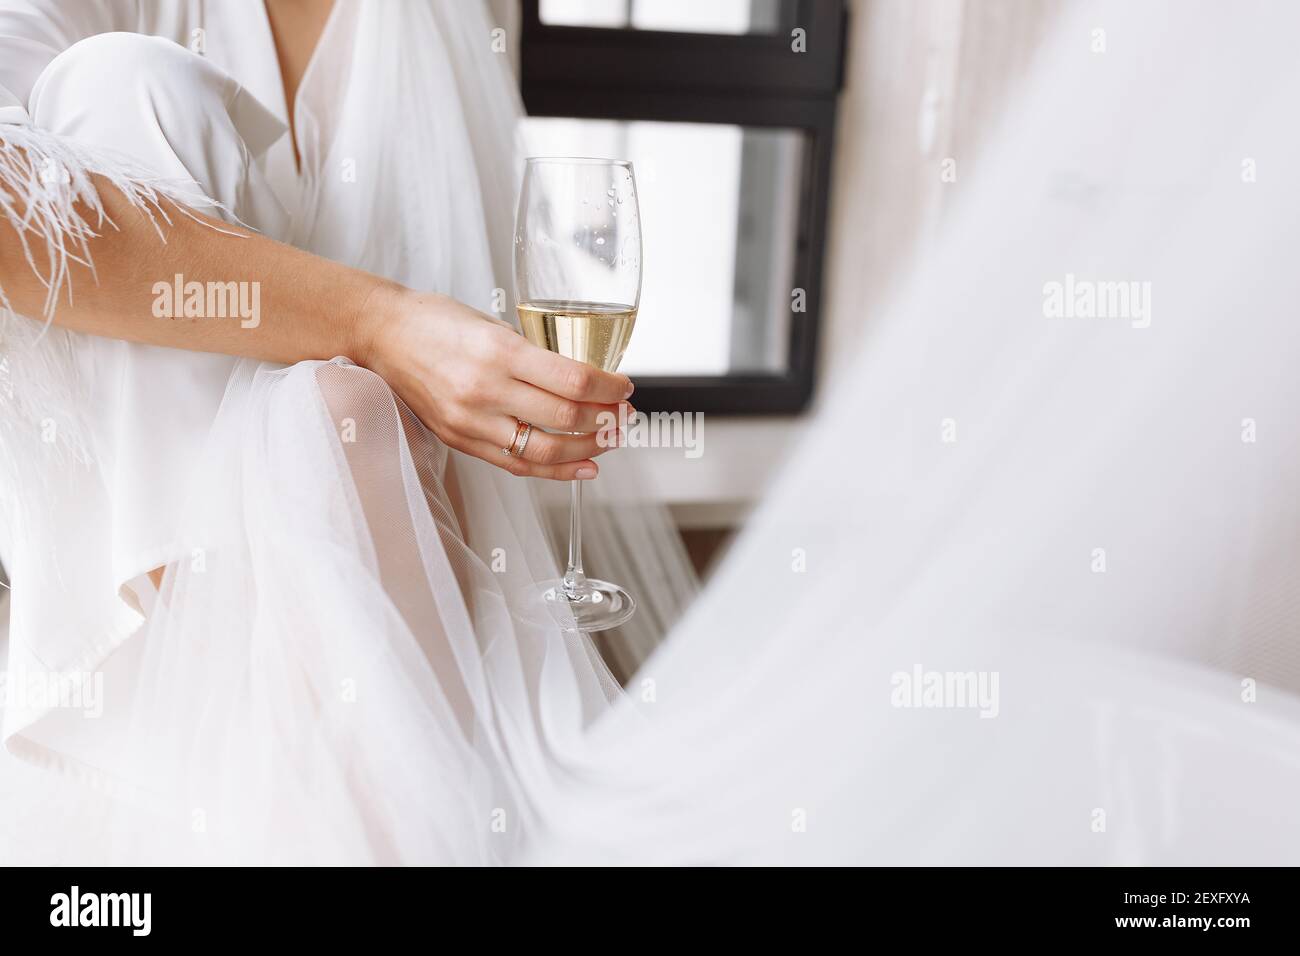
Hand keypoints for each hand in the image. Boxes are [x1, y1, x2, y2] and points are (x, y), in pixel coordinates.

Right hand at [358, 286, 633, 479]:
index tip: (625, 387)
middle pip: (566, 417)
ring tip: (609, 440)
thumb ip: (534, 355)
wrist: (381, 336)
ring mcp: (471, 420)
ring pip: (545, 450)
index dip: (609, 388)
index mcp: (499, 350)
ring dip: (588, 449)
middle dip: (606, 419)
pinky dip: (556, 471)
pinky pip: (517, 465)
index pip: (573, 380)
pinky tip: (583, 467)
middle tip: (624, 414)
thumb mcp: (493, 323)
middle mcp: (485, 389)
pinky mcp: (460, 440)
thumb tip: (583, 381)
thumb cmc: (437, 321)